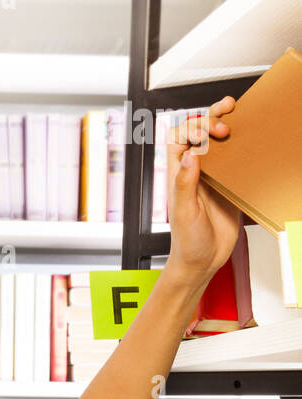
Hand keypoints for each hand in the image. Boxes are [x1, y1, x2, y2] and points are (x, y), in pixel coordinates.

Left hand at [164, 95, 241, 290]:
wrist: (203, 262)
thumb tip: (190, 155)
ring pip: (217, 142)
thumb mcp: (184, 213)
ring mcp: (212, 177)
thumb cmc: (187, 242)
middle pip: (199, 133)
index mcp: (179, 175)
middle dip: (210, 119)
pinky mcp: (228, 185)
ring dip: (225, 123)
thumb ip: (185, 184)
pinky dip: (241, 145)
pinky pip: (235, 159)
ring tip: (235, 109)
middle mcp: (194, 172)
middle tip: (225, 124)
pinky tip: (248, 137)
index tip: (207, 135)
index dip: (191, 129)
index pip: (179, 139)